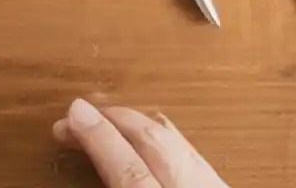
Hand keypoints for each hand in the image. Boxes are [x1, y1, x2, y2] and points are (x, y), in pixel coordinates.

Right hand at [53, 98, 227, 187]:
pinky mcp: (222, 186)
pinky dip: (166, 137)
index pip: (129, 170)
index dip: (98, 137)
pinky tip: (152, 137)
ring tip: (109, 120)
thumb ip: (115, 178)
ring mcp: (213, 186)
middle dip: (113, 119)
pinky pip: (193, 151)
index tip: (72, 116)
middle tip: (78, 115)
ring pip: (178, 140)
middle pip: (155, 141)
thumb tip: (87, 138)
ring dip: (140, 122)